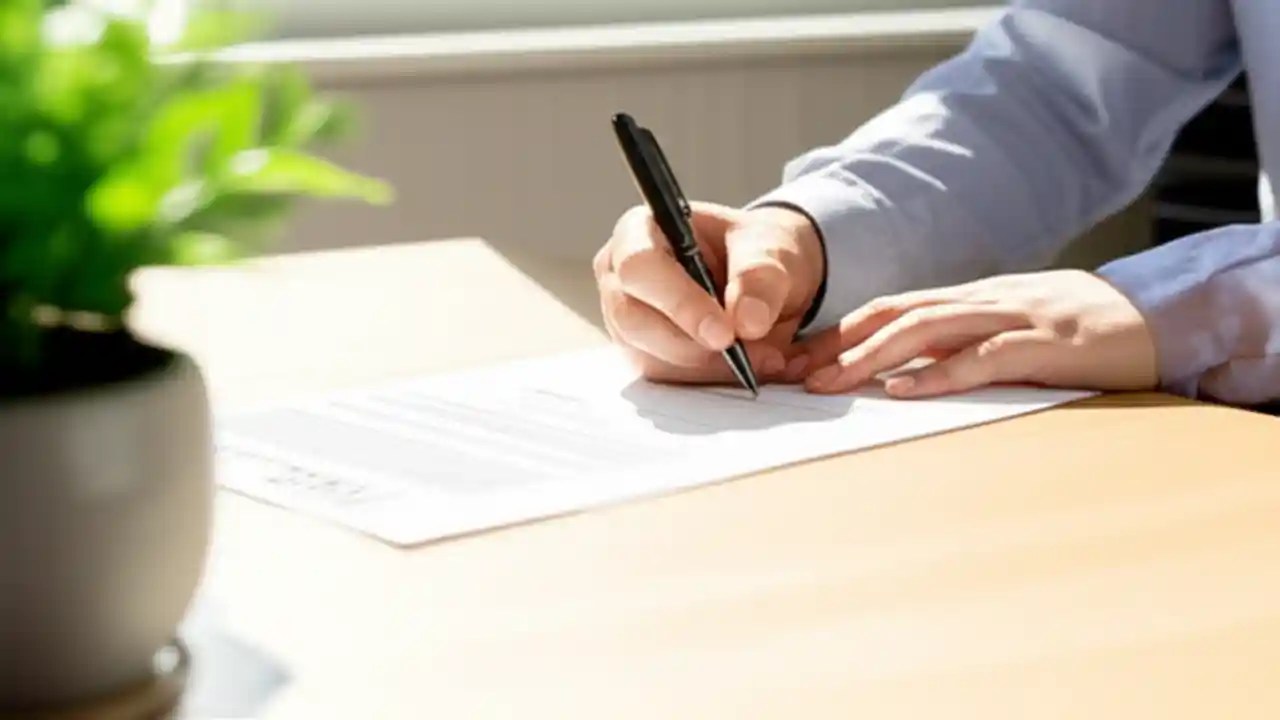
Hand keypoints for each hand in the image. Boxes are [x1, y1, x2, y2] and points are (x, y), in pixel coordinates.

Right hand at [595, 202, 823, 383]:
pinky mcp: (643, 355)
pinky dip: (710, 378)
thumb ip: (761, 276)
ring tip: (762, 357)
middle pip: (633, 320)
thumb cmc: (754, 250)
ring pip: (649, 358)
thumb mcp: (771, 247)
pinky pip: (667, 379)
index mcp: (640, 232)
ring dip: (708, 367)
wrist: (762, 280)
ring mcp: (627, 320)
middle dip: (692, 344)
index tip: (724, 332)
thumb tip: (747, 320)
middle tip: (747, 353)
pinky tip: (748, 365)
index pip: (639, 266)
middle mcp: (621, 277)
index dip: (678, 302)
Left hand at [792, 270, 1157, 397]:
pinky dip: (939, 374)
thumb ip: (960, 342)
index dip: (840, 332)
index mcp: (968, 299)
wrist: (1155, 315)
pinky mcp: (1043, 345)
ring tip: (830, 383)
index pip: (891, 309)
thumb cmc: (1075, 331)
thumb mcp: (1007, 330)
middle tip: (793, 374)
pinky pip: (982, 358)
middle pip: (894, 314)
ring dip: (870, 357)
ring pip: (926, 330)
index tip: (798, 359)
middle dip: (838, 344)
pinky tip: (904, 390)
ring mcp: (1011, 318)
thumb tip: (904, 369)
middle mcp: (980, 301)